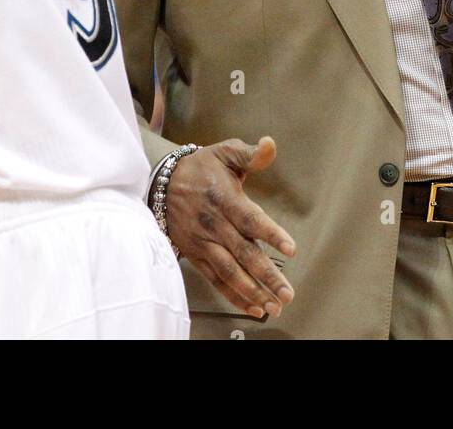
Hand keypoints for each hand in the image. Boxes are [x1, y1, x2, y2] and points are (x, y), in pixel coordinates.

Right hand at [165, 136, 296, 318]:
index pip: (250, 219)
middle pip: (243, 252)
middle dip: (266, 275)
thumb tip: (270, 145)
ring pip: (229, 271)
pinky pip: (215, 278)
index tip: (291, 249)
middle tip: (287, 292)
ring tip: (273, 305)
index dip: (271, 234)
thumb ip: (250, 154)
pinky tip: (252, 307)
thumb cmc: (201, 167)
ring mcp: (203, 242)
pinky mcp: (195, 254)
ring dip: (252, 290)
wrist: (162, 181)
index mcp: (224, 198)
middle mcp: (214, 224)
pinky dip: (233, 294)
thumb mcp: (225, 152)